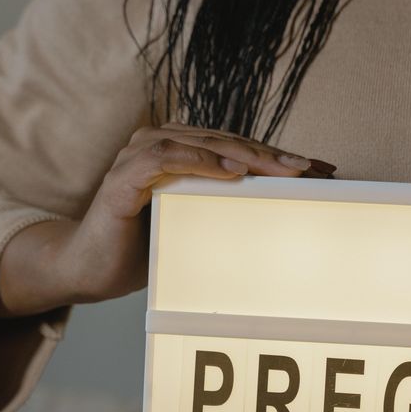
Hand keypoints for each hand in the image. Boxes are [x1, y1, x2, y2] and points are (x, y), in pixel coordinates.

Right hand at [0, 124, 335, 317]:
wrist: (88, 269)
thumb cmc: (143, 250)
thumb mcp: (195, 229)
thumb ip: (226, 215)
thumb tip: (283, 223)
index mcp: (181, 155)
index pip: (239, 150)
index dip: (279, 158)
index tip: (322, 171)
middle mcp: (160, 145)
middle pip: (228, 142)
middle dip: (272, 155)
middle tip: (312, 169)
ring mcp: (139, 157)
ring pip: (202, 143)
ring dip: (245, 155)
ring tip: (281, 169)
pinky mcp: (123, 177)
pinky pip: (165, 159)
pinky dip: (200, 162)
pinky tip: (230, 172)